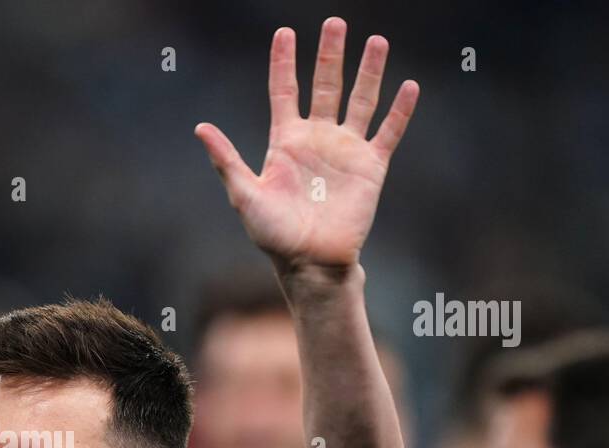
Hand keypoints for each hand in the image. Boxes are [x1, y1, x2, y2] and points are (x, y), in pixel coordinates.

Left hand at [195, 18, 417, 270]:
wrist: (310, 263)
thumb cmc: (274, 235)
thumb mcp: (245, 195)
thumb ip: (226, 160)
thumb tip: (200, 127)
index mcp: (286, 142)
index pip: (285, 92)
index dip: (284, 63)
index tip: (285, 32)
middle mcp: (317, 139)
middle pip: (326, 86)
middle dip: (330, 55)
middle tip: (335, 22)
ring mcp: (345, 150)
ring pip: (360, 100)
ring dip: (369, 71)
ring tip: (377, 40)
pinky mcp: (370, 168)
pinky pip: (388, 133)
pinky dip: (399, 111)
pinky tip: (409, 86)